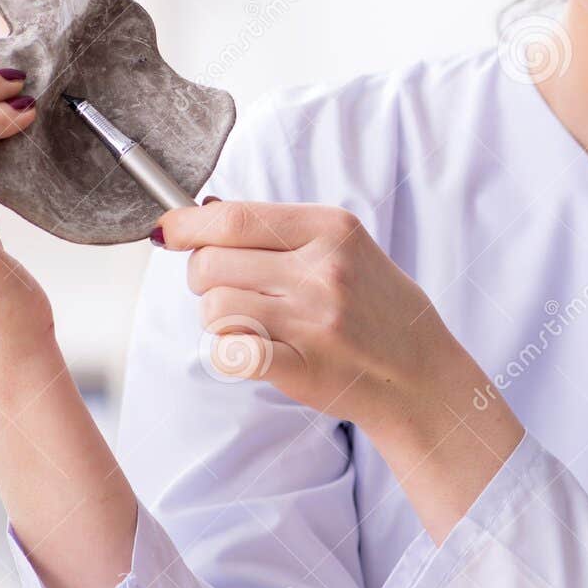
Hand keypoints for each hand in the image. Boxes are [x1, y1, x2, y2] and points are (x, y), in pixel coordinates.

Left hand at [157, 200, 492, 435]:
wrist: (419, 375)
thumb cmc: (378, 309)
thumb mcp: (346, 249)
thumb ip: (283, 232)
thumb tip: (204, 212)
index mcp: (332, 229)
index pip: (234, 218)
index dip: (188, 224)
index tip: (168, 230)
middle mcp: (322, 270)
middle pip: (212, 262)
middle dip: (202, 277)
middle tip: (226, 289)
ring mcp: (312, 320)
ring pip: (214, 308)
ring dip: (218, 318)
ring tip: (251, 323)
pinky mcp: (302, 367)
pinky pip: (230, 353)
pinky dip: (227, 352)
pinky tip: (248, 351)